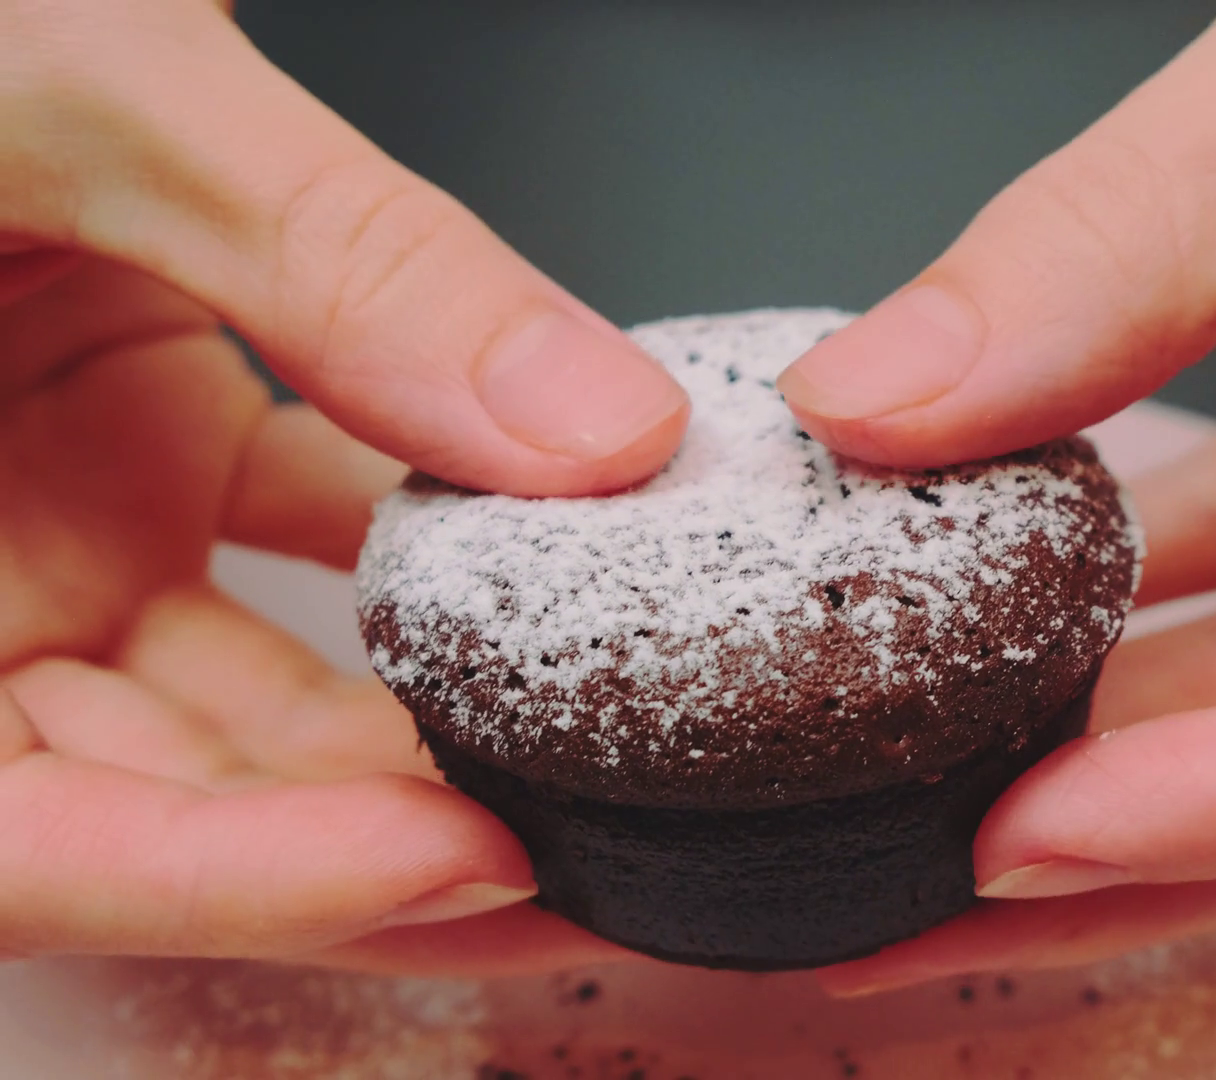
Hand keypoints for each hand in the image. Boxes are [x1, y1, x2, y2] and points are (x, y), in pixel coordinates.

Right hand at [0, 0, 688, 972]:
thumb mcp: (73, 95)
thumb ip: (333, 257)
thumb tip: (593, 429)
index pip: (26, 837)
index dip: (237, 884)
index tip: (456, 862)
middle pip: (168, 799)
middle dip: (388, 845)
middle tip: (603, 857)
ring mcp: (38, 525)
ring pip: (249, 698)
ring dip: (429, 725)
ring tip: (610, 744)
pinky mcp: (130, 447)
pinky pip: (290, 552)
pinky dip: (423, 573)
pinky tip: (554, 564)